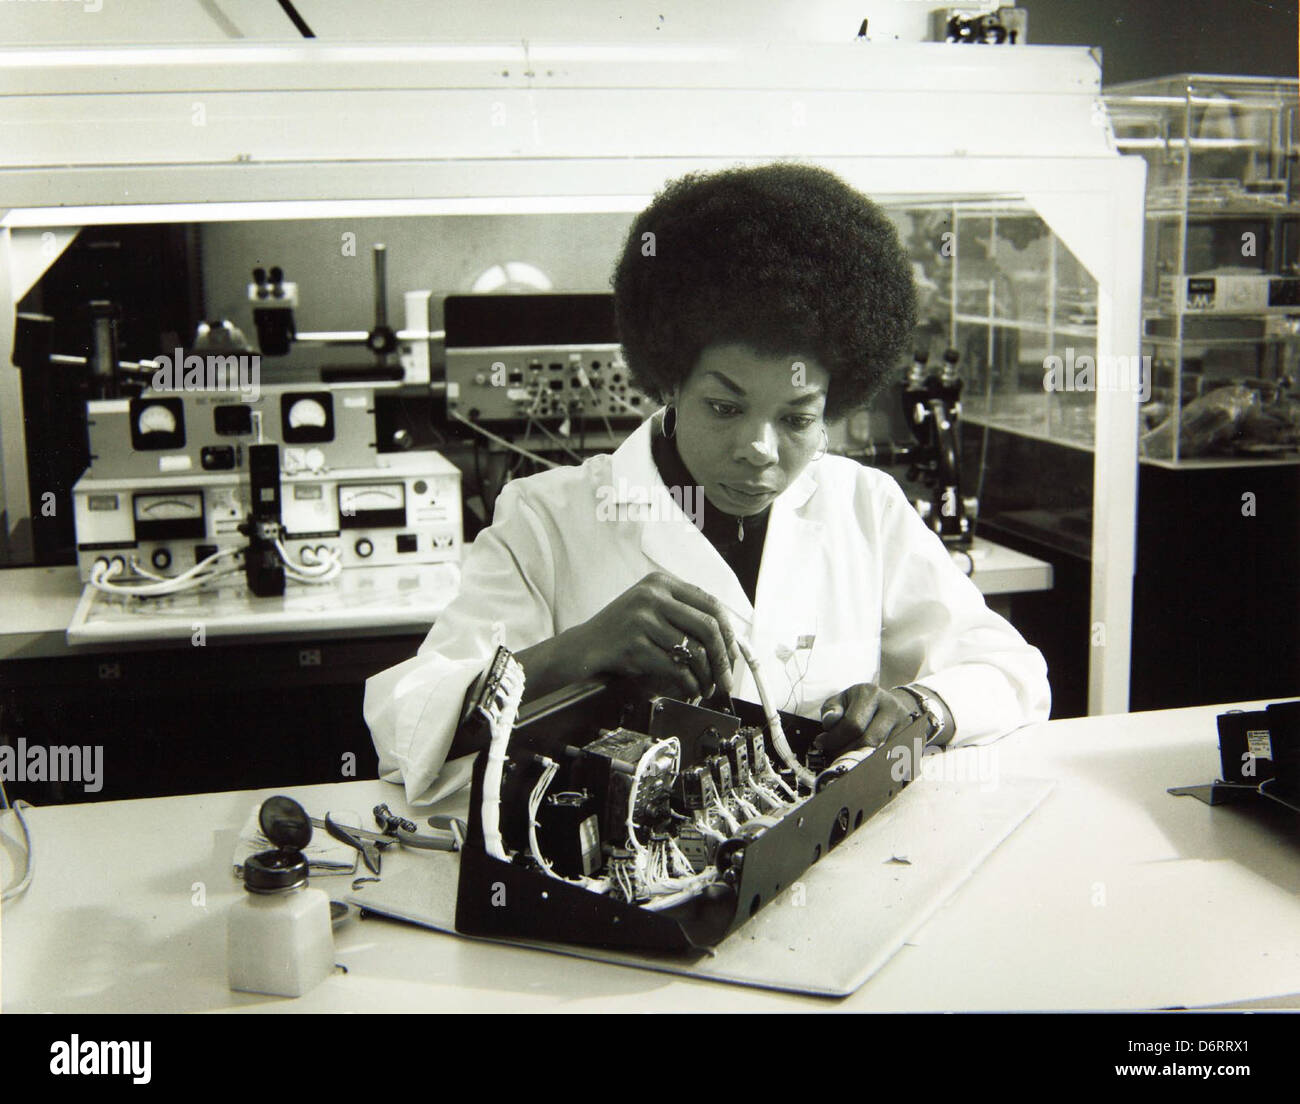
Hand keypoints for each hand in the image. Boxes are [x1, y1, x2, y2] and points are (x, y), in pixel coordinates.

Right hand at [572, 572, 739, 699]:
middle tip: (726, 678)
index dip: (728, 632)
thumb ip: (683, 614)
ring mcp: (642, 620)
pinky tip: (690, 689)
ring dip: (706, 675)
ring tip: (707, 686)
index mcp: (661, 583)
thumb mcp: (651, 608)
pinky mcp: (635, 645)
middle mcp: (652, 596)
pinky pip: (675, 668)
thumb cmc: (621, 630)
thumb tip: (727, 639)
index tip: (733, 653)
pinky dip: (689, 683)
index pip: (710, 604)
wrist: (584, 646)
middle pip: (707, 627)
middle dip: (723, 658)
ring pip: (694, 651)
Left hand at [817, 683, 916, 756]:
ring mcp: (905, 724)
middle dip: (846, 752)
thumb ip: (831, 711)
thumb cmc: (858, 704)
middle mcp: (891, 707)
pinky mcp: (911, 739)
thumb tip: (829, 723)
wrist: (889, 704)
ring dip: (860, 761)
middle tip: (833, 755)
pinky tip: (863, 762)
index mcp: (871, 694)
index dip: (834, 739)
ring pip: (880, 753)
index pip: (852, 724)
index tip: (821, 744)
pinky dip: (874, 764)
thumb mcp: (841, 700)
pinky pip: (891, 759)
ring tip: (846, 759)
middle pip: (868, 741)